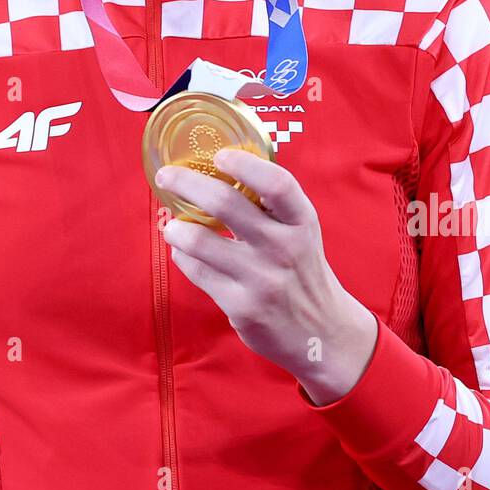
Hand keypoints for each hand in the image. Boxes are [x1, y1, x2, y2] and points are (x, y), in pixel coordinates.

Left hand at [155, 147, 377, 401]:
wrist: (322, 333)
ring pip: (201, 241)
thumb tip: (218, 170)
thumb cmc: (302, 270)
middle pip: (226, 204)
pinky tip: (183, 252)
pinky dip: (184, 257)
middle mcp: (284, 247)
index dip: (245, 164)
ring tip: (170, 224)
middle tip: (167, 176)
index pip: (277, 184)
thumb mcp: (300, 233)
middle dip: (187, 183)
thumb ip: (270, 206)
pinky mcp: (242, 307)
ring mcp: (262, 279)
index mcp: (302, 222)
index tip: (219, 155)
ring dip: (176, 227)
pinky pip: (198, 273)